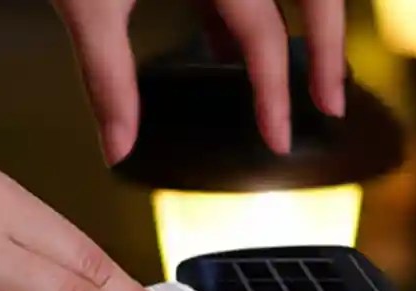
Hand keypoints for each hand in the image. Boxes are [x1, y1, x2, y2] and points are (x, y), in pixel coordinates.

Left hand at [54, 0, 346, 163]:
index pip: (262, 36)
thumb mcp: (86, 3)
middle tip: (329, 103)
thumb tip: (117, 151)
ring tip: (294, 67)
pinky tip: (225, 36)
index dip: (274, 94)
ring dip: (302, 17)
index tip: (279, 141)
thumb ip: (107, 76)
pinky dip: (255, 0)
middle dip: (325, 49)